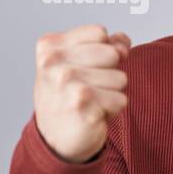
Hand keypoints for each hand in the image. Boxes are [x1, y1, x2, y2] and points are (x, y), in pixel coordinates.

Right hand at [33, 24, 130, 162]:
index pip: (101, 33)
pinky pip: (121, 99)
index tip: (85, 68)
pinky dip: (113, 110)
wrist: (55, 140)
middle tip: (87, 88)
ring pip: (120, 78)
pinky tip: (93, 114)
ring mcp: (67, 83)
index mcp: (49, 46)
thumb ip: (104, 45)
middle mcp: (54, 63)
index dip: (103, 51)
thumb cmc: (68, 97)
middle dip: (109, 72)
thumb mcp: (78, 64)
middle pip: (113, 54)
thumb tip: (123, 41)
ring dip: (111, 93)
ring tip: (90, 102)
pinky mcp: (83, 104)